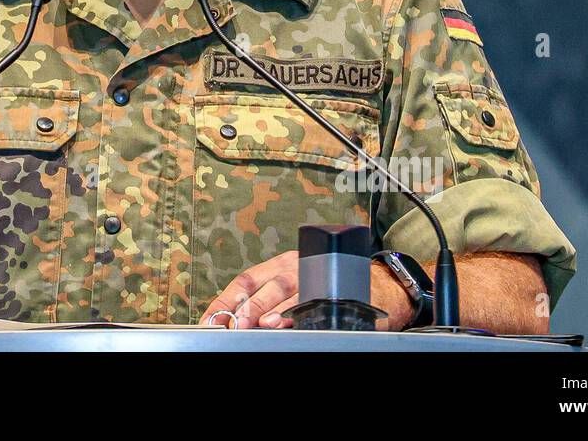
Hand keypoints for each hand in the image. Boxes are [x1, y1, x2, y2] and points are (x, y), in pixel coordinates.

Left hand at [200, 251, 415, 330]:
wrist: (377, 285)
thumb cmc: (327, 286)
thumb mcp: (294, 285)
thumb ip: (267, 299)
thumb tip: (235, 321)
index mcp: (281, 263)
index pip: (247, 279)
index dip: (226, 299)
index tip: (210, 319)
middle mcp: (298, 267)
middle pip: (269, 284)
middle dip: (249, 306)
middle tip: (233, 324)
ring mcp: (319, 278)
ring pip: (294, 292)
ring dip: (276, 309)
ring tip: (262, 323)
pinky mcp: (340, 292)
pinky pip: (320, 303)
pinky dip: (306, 314)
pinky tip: (295, 324)